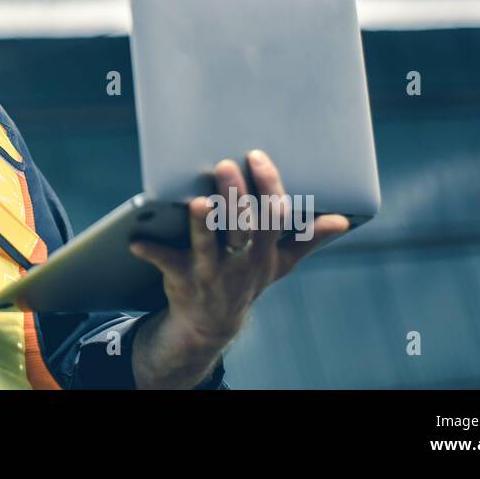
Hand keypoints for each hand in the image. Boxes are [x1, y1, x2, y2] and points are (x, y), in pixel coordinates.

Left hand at [128, 149, 349, 387]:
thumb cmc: (247, 279)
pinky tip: (136, 239)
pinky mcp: (182, 279)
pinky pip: (166, 264)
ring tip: (197, 202)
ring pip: (209, 245)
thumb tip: (342, 220)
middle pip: (242, 227)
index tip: (257, 156)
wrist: (212, 323)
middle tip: (224, 165)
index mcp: (265, 252)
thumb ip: (307, 238)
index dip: (268, 187)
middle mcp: (241, 261)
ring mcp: (211, 271)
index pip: (274, 217)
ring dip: (202, 225)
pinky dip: (151, 251)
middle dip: (235, 198)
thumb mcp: (280, 263)